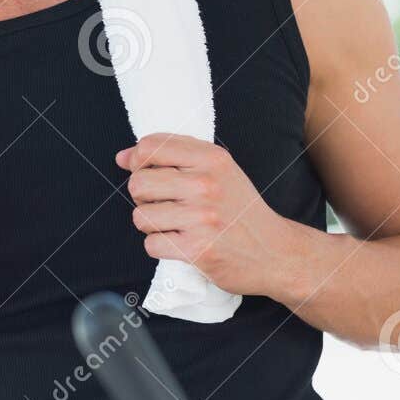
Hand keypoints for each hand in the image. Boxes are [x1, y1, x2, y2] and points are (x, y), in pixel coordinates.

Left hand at [116, 132, 297, 299]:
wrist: (276, 252)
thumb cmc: (241, 211)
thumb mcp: (221, 171)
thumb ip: (176, 156)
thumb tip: (123, 157)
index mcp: (212, 159)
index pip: (150, 146)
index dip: (137, 160)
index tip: (143, 170)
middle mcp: (206, 184)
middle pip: (138, 183)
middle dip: (143, 198)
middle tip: (165, 205)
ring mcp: (201, 217)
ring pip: (141, 216)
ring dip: (153, 225)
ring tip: (176, 226)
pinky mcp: (197, 249)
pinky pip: (152, 244)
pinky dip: (162, 247)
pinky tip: (182, 244)